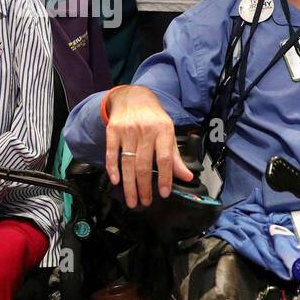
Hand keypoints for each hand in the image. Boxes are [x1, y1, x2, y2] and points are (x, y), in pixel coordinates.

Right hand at [103, 86, 193, 207]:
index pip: (164, 159)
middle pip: (144, 165)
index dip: (165, 178)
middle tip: (144, 203)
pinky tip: (116, 181)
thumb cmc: (153, 119)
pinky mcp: (113, 130)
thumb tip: (188, 177)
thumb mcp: (168, 133)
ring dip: (129, 185)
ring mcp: (127, 130)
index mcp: (163, 130)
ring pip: (127, 163)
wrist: (133, 97)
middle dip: (144, 187)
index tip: (164, 194)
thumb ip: (175, 157)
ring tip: (132, 200)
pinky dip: (112, 168)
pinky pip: (111, 153)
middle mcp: (145, 130)